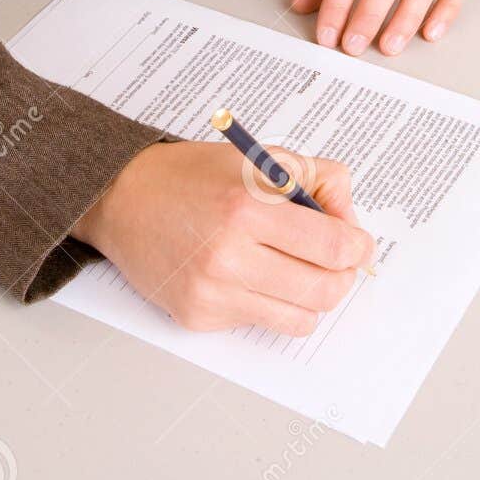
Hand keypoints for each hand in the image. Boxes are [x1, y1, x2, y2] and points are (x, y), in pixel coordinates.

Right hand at [70, 140, 374, 335]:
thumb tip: (350, 221)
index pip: (334, 246)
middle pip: (324, 291)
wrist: (122, 198)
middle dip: (341, 276)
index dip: (357, 246)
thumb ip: (316, 176)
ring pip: (299, 319)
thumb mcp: (259, 156)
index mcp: (247, 206)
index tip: (356, 242)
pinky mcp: (198, 317)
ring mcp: (212, 292)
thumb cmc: (192, 175)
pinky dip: (266, 302)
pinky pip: (260, 324)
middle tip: (334, 261)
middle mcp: (228, 255)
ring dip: (308, 296)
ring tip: (293, 268)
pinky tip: (246, 274)